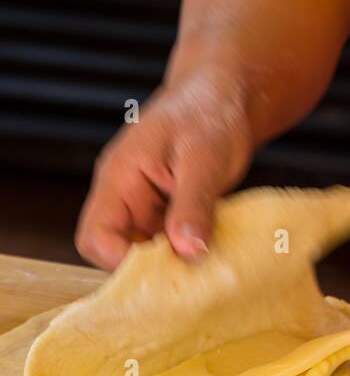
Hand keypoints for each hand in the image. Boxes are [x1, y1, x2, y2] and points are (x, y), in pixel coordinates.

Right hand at [75, 64, 255, 270]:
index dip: (120, 262)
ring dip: (170, 266)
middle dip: (147, 271)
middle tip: (189, 280)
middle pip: (114, 252)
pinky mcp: (167, 213)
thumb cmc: (210, 112)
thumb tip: (188, 252)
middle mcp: (125, 196)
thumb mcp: (205, 158)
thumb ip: (193, 204)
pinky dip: (185, 254)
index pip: (96, 236)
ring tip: (204, 272)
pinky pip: (166, 245)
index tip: (164, 273)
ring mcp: (146, 206)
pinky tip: (211, 258)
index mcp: (120, 178)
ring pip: (142, 253)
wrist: (227, 94)